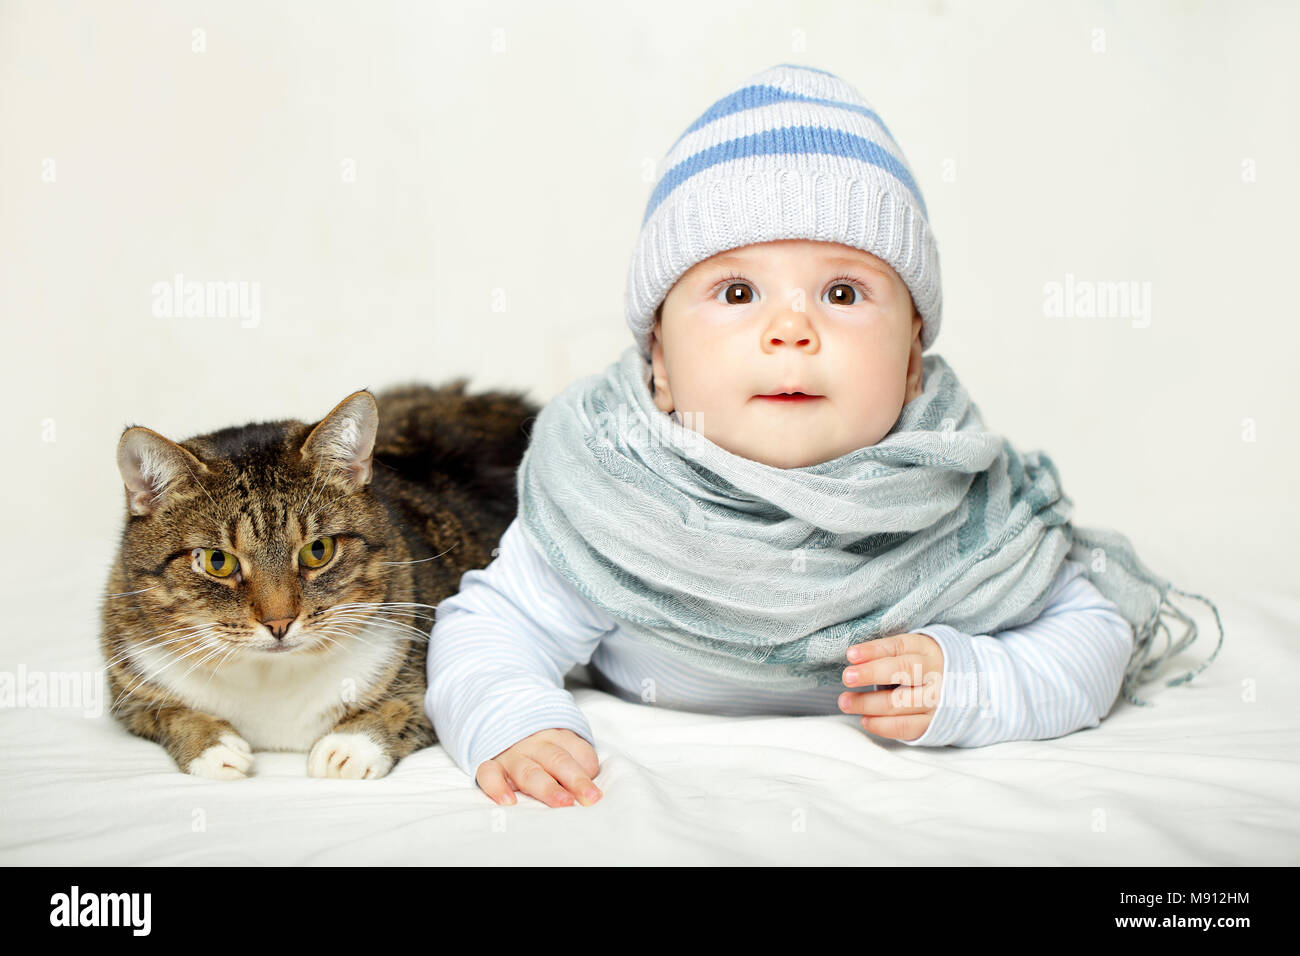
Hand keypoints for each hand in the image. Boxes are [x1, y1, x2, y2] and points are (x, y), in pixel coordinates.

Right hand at [475, 728, 601, 807]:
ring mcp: (512, 755)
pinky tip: (509, 802)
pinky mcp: (491, 766)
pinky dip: (497, 787)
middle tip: (589, 798)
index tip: (596, 794)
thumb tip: (589, 791)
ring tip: (562, 802)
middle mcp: (535, 744)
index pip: (578, 751)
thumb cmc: (542, 751)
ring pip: (529, 770)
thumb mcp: (563, 748)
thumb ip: (578, 764)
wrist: (503, 727)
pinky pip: (489, 774)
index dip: (588, 770)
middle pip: (558, 760)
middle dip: (576, 780)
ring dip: (547, 787)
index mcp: (559, 737)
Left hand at [839, 632, 943, 741]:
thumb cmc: (922, 668)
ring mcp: (937, 700)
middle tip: (847, 677)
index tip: (851, 655)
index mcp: (927, 650)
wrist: (963, 689)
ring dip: (868, 703)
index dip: (874, 650)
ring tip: (845, 702)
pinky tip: (865, 720)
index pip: (899, 646)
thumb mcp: (911, 653)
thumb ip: (887, 654)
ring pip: (900, 702)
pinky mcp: (934, 723)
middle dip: (871, 673)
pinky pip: (906, 726)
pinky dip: (882, 725)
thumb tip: (853, 659)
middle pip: (903, 671)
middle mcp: (936, 673)